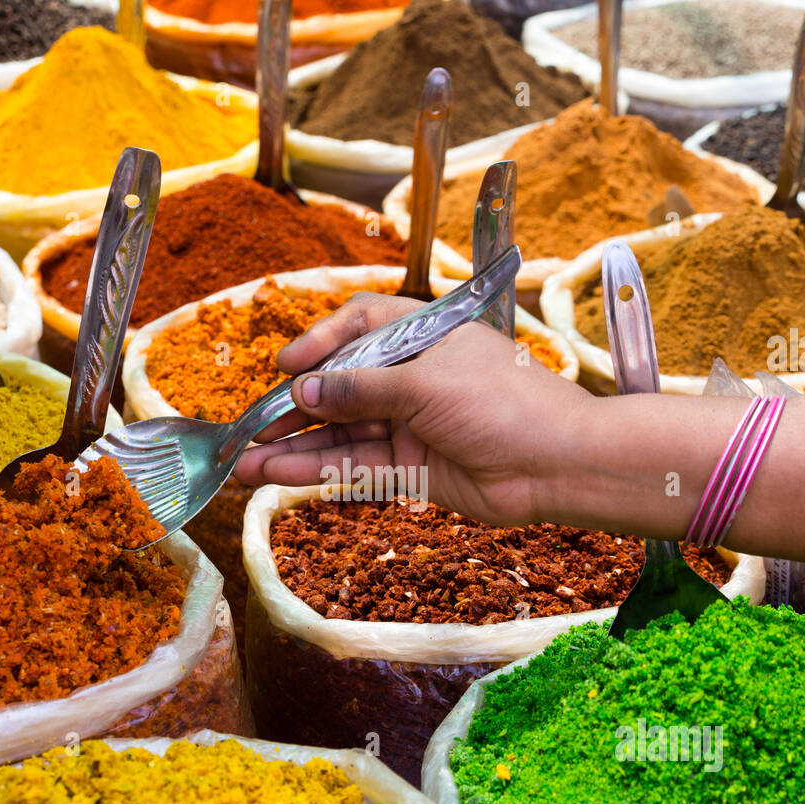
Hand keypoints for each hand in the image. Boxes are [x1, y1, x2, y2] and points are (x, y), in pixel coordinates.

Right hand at [234, 292, 596, 527]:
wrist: (558, 464)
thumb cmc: (505, 402)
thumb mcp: (427, 381)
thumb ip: (361, 388)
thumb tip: (303, 389)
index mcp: (422, 338)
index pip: (360, 327)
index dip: (321, 342)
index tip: (288, 366)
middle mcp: (413, 379)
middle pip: (340, 387)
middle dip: (294, 407)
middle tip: (251, 427)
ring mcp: (410, 426)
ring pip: (340, 435)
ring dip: (294, 448)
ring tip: (246, 462)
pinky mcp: (412, 470)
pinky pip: (354, 468)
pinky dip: (318, 472)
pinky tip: (278, 476)